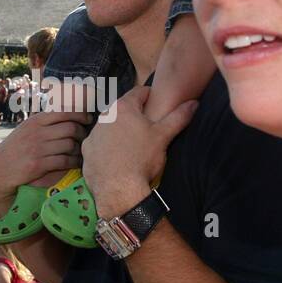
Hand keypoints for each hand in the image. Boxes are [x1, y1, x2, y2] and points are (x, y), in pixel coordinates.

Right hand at [0, 109, 87, 213]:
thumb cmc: (16, 149)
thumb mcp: (27, 129)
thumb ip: (45, 122)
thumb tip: (69, 112)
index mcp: (36, 120)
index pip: (65, 111)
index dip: (81, 115)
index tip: (88, 119)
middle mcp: (37, 132)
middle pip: (71, 128)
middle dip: (82, 133)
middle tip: (85, 139)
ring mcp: (37, 148)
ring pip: (70, 145)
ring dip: (79, 150)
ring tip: (80, 152)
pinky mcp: (38, 164)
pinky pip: (65, 161)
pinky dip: (74, 162)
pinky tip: (75, 163)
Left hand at [82, 86, 197, 218]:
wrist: (119, 190)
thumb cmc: (142, 159)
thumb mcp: (164, 136)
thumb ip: (178, 117)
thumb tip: (194, 103)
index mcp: (123, 108)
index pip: (139, 92)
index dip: (151, 97)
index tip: (157, 106)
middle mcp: (104, 116)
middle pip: (123, 110)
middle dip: (135, 116)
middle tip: (147, 129)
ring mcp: (93, 134)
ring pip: (110, 127)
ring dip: (119, 132)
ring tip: (133, 147)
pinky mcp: (87, 151)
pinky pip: (99, 144)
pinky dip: (107, 148)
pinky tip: (117, 159)